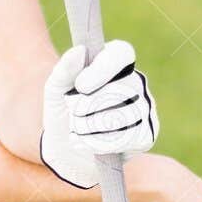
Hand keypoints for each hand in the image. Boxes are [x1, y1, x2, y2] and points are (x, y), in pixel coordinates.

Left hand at [40, 40, 158, 188]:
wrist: (65, 151)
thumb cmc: (63, 113)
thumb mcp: (55, 91)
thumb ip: (64, 70)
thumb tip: (79, 50)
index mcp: (114, 63)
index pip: (121, 52)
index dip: (103, 68)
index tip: (80, 86)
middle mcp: (135, 81)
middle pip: (118, 88)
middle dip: (87, 106)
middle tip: (73, 114)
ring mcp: (145, 107)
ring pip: (121, 115)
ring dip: (89, 127)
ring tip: (77, 130)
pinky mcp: (147, 135)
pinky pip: (127, 138)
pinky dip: (99, 143)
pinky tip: (87, 144)